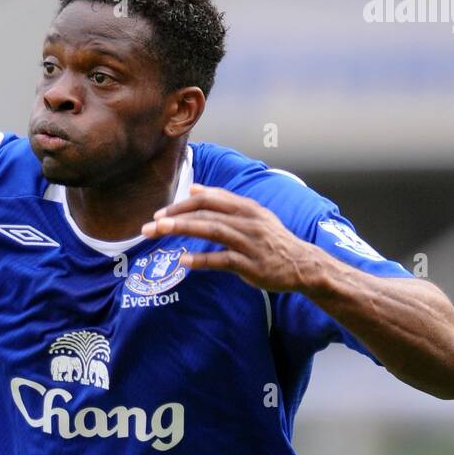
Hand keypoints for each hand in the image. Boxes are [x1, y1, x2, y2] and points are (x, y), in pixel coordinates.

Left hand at [141, 183, 313, 291]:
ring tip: (161, 233)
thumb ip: (224, 203)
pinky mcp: (252, 265)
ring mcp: (250, 242)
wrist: (302, 265)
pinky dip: (203, 259)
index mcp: (245, 207)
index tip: (161, 213)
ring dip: (184, 230)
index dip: (182, 204)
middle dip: (176, 218)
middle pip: (206, 213)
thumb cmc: (272, 241)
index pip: (209, 198)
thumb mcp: (252, 216)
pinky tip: (184, 261)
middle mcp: (248, 221)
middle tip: (151, 225)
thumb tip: (195, 189)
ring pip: (212, 231)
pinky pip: (223, 260)